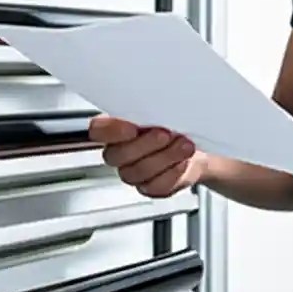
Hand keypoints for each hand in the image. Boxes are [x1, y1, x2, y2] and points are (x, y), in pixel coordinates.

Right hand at [89, 114, 206, 197]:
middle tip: (165, 134)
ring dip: (165, 156)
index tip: (132, 128)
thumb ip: (150, 110)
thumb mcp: (161, 111)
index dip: (111, 131)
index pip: (98, 131)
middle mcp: (120, 154)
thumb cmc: (172, 124)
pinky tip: (183, 160)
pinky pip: (157, 185)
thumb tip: (154, 104)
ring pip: (140, 171)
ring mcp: (133, 173)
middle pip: (118, 155)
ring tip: (184, 144)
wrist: (194, 145)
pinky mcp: (151, 187)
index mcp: (115, 130)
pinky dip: (173, 172)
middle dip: (145, 144)